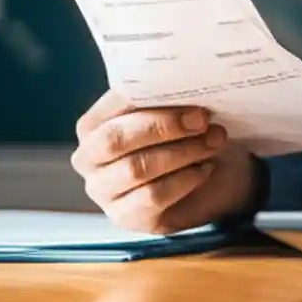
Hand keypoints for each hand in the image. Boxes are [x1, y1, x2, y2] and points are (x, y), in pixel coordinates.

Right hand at [70, 90, 261, 233]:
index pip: (113, 105)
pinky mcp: (125, 217)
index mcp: (94, 124)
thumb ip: (166, 98)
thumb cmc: (186, 136)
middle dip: (163, 127)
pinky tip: (203, 169)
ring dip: (182, 153)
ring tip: (212, 143)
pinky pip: (153, 196)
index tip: (193, 99)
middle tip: (202, 121)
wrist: (210, 174)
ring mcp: (103, 191)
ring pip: (137, 168)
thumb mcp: (175, 111)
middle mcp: (89, 158)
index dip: (152, 100)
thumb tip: (179, 84)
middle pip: (116, 139)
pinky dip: (185, 180)